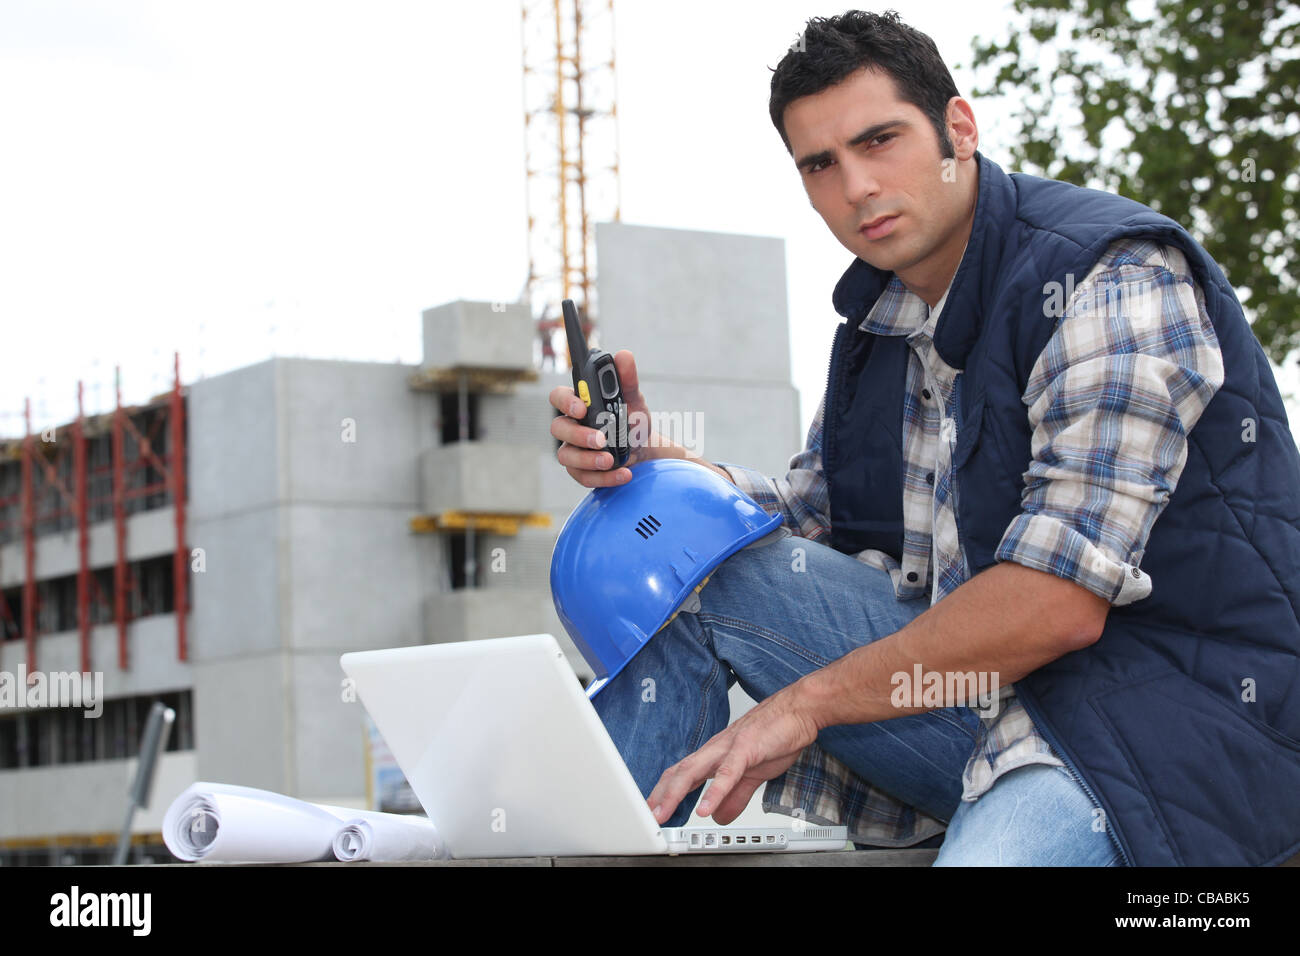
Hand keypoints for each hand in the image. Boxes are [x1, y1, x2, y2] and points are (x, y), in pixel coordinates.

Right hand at [549, 350, 653, 487]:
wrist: (644, 449)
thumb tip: (624, 355)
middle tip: (601, 439)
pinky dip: (604, 477)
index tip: (581, 408)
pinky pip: (584, 477)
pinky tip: (624, 474)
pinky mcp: (580, 471)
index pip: (559, 397)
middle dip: (578, 435)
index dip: (566, 402)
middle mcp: (570, 426)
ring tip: (612, 460)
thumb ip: (628, 380)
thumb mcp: (634, 399)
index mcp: (578, 404)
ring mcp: (573, 450)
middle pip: (559, 429)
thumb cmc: (631, 420)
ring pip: (568, 456)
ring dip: (589, 460)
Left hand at [646, 681, 821, 825]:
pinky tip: (705, 808)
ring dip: (676, 793)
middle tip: (647, 817)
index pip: (682, 775)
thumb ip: (736, 796)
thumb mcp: (754, 774)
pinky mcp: (746, 748)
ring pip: (695, 771)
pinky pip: (727, 773)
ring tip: (663, 813)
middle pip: (680, 773)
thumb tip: (720, 815)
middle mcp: (716, 750)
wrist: (799, 709)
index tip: (652, 811)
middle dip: (660, 795)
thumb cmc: (775, 733)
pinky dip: (714, 792)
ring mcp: (729, 747)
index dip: (664, 792)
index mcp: (715, 755)